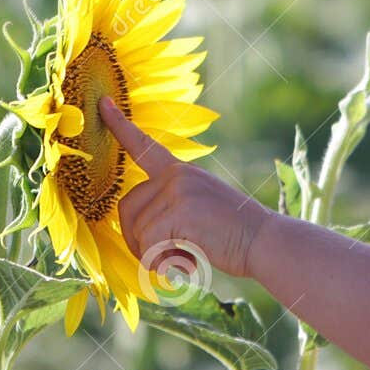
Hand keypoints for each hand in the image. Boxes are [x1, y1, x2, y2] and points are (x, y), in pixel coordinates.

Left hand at [98, 95, 274, 281]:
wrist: (266, 241)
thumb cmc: (235, 235)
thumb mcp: (201, 209)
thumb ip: (171, 207)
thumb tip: (138, 231)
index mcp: (181, 171)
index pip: (145, 146)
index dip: (120, 126)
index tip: (103, 104)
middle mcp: (177, 174)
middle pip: (127, 208)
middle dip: (137, 240)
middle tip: (163, 258)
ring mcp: (178, 189)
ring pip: (138, 232)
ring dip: (155, 256)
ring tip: (186, 258)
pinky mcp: (180, 210)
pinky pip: (149, 245)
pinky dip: (162, 264)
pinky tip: (189, 265)